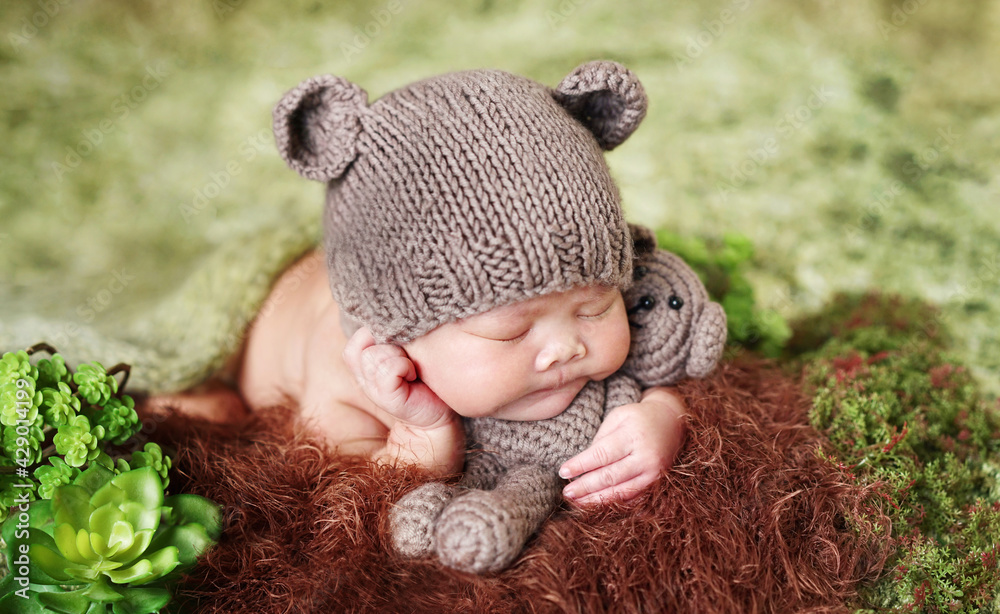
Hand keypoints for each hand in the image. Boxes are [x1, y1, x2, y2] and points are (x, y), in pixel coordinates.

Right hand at [342, 326, 452, 428]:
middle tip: (409, 356)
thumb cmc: (425, 373)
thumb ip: (390, 333)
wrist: (438, 410)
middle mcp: (363, 371)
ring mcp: (371, 385)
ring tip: (411, 367)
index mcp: (364, 357)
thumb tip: (388, 316)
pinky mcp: (385, 396)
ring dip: (399, 356)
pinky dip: (404, 367)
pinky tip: (413, 375)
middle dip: (391, 341)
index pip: (359, 334)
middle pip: (365, 339)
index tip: (401, 342)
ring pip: (375, 354)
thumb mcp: (406, 347)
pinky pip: (389, 368)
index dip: (380, 332)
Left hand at [558, 386, 686, 505]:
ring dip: (596, 499)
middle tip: (566, 492)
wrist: (672, 422)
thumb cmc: (638, 418)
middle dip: (585, 486)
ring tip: (576, 502)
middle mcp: (646, 457)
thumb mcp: (618, 417)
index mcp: (633, 436)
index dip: (580, 465)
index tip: (563, 472)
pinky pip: (633, 499)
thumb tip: (582, 465)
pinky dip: (613, 504)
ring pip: (621, 492)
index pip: (601, 455)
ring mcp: (654, 473)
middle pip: (610, 477)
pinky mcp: (657, 484)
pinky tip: (597, 505)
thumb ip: (601, 439)